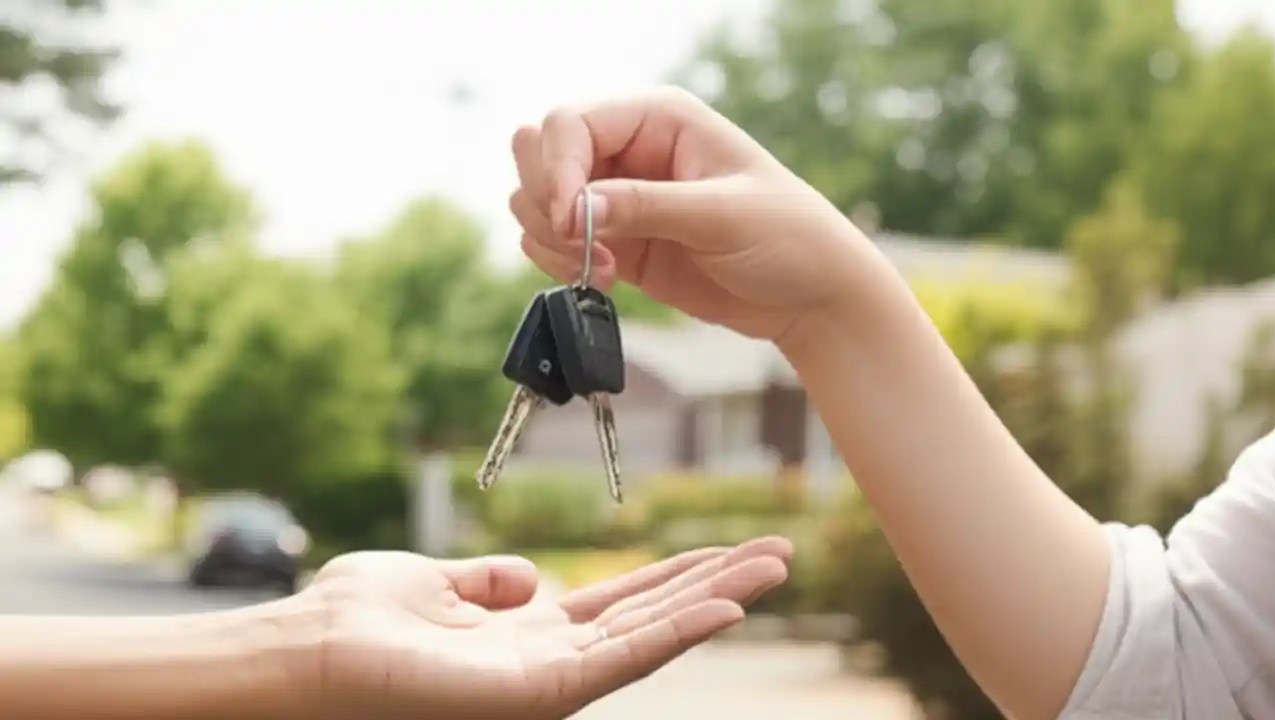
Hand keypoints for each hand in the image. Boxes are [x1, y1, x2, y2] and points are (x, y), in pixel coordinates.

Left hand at [303, 536, 791, 718]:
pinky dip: (676, 632)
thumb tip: (532, 578)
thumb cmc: (355, 618)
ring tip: (771, 570)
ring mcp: (546, 681)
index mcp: (525, 633)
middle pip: (650, 617)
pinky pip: (620, 660)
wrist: (307, 650)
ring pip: (649, 638)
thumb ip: (487, 579)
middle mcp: (546, 659)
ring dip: (714, 603)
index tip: (724, 550)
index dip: (674, 576)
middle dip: (714, 585)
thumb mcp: (433, 581)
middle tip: (777, 553)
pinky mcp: (536, 695)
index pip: (620, 604)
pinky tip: (721, 605)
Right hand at [509, 86, 867, 341]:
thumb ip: (647, 206)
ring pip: (536, 200)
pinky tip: (604, 280)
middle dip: (547, 202)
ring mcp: (618, 198)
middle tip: (585, 244)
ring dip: (551, 237)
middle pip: (539, 155)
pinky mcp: (616, 243)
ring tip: (604, 269)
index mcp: (658, 118)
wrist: (812, 297)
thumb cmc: (789, 237)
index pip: (570, 124)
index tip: (570, 220)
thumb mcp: (723, 215)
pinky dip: (559, 263)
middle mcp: (630, 150)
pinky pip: (553, 242)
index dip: (556, 169)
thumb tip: (574, 209)